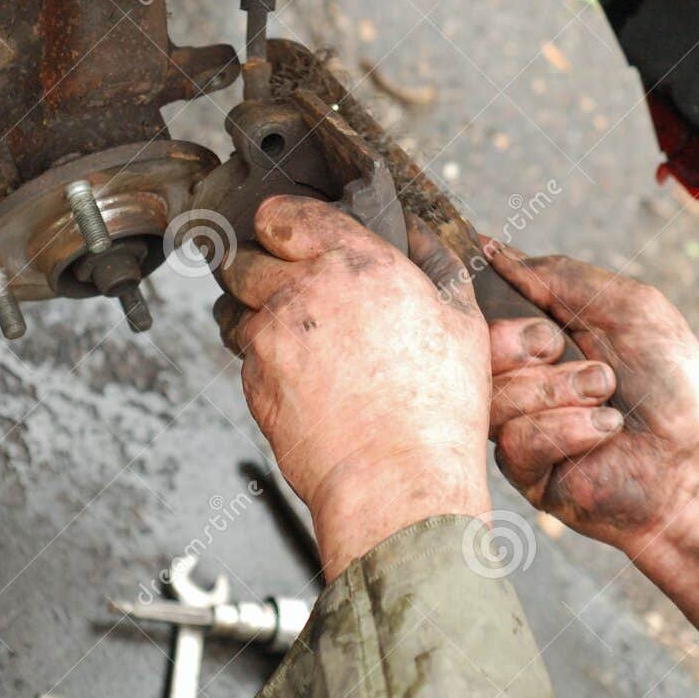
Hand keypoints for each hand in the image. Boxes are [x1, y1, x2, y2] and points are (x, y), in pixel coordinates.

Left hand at [220, 198, 491, 580]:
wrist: (397, 483)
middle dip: (260, 265)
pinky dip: (262, 359)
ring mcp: (270, 337)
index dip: (282, 221)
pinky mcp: (252, 381)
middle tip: (290, 287)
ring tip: (295, 337)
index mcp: (358, 263)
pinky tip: (302, 380)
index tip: (290, 233)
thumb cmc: (438, 408)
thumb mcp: (462, 320)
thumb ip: (437, 260)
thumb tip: (417, 229)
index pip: (284, 214)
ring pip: (236, 306)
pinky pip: (244, 355)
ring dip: (254, 311)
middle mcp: (303, 290)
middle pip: (246, 257)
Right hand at [483, 242, 698, 674]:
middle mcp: (524, 377)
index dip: (480, 293)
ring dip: (556, 389)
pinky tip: (604, 432)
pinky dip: (565, 429)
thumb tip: (490, 248)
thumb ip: (558, 274)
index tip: (487, 282)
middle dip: (522, 341)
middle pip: (475, 348)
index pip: (483, 305)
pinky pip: (515, 440)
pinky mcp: (526, 473)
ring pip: (494, 394)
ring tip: (605, 394)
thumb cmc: (674, 383)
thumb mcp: (627, 307)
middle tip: (561, 348)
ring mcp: (521, 424)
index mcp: (542, 334)